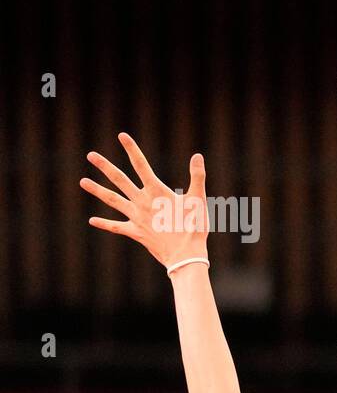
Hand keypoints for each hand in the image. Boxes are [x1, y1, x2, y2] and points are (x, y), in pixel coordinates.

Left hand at [80, 134, 208, 267]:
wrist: (185, 255)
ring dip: (97, 190)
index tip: (122, 136)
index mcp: (157, 192)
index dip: (132, 149)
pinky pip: (116, 227)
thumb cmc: (194, 228)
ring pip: (113, 200)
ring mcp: (136, 217)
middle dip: (105, 167)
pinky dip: (104, 224)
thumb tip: (197, 156)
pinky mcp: (135, 232)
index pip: (141, 165)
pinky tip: (92, 220)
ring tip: (82, 182)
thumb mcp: (199, 200)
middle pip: (120, 180)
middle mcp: (142, 202)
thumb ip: (197, 176)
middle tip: (90, 155)